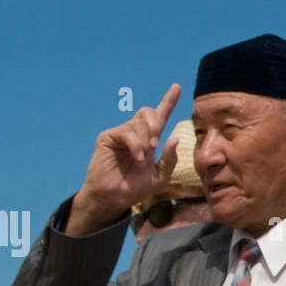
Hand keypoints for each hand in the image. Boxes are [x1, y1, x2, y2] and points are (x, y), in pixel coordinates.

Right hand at [65, 84, 182, 236]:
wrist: (113, 199)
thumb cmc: (134, 188)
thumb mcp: (160, 177)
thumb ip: (170, 159)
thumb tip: (175, 138)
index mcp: (150, 139)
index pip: (161, 115)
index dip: (169, 101)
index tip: (177, 87)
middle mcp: (135, 133)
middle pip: (149, 112)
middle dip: (156, 125)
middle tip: (155, 146)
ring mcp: (121, 134)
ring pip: (139, 124)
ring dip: (145, 143)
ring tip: (140, 160)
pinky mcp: (108, 138)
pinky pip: (127, 132)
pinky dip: (136, 145)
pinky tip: (136, 158)